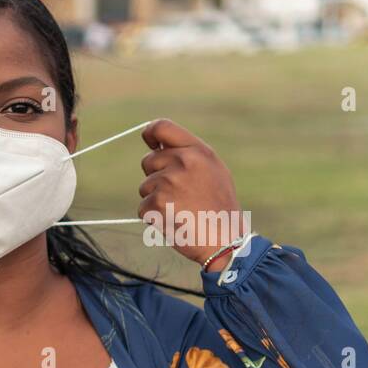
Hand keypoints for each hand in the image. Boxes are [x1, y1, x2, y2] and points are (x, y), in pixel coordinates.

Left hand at [138, 119, 245, 264]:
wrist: (225, 239)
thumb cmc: (218, 206)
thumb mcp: (212, 171)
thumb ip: (187, 155)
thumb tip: (156, 145)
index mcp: (198, 151)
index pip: (162, 127)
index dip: (150, 133)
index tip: (148, 141)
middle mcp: (182, 162)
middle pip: (148, 161)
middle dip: (155, 177)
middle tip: (178, 194)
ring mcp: (167, 182)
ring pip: (144, 187)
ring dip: (155, 199)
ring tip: (180, 209)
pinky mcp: (156, 203)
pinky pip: (142, 207)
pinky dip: (153, 217)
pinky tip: (173, 220)